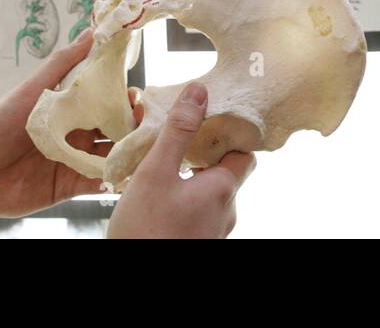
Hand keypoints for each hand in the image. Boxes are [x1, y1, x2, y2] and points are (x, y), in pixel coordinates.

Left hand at [0, 28, 141, 223]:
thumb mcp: (34, 88)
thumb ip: (65, 61)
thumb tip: (93, 28)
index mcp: (69, 109)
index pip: (106, 100)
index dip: (126, 97)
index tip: (141, 95)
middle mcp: (75, 133)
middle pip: (115, 128)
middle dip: (134, 126)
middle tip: (148, 124)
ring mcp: (74, 161)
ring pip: (112, 155)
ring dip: (129, 153)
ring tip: (145, 150)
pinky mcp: (69, 187)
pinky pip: (98, 183)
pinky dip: (115, 179)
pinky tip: (128, 174)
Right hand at [107, 83, 256, 238]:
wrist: (134, 286)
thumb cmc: (144, 231)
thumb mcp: (155, 172)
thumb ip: (178, 131)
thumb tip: (199, 93)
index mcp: (223, 190)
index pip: (245, 153)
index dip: (232, 134)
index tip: (210, 120)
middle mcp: (226, 212)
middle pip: (228, 172)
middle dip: (207, 154)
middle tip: (182, 140)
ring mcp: (214, 231)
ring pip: (211, 193)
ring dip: (193, 178)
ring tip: (166, 166)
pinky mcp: (198, 242)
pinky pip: (199, 212)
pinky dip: (186, 198)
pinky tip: (162, 196)